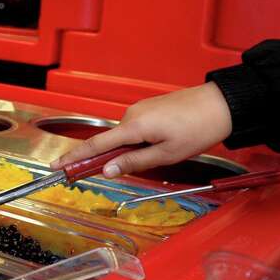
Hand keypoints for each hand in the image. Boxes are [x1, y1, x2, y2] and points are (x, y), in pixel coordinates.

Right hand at [51, 82, 231, 177]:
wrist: (221, 105)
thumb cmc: (199, 128)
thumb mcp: (167, 154)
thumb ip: (135, 162)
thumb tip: (109, 170)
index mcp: (134, 126)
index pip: (96, 145)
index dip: (75, 158)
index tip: (58, 166)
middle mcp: (132, 114)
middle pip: (109, 142)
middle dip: (106, 159)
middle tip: (105, 175)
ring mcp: (140, 110)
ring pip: (123, 137)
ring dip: (127, 151)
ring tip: (155, 157)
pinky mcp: (148, 109)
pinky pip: (133, 129)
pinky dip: (135, 141)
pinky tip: (155, 146)